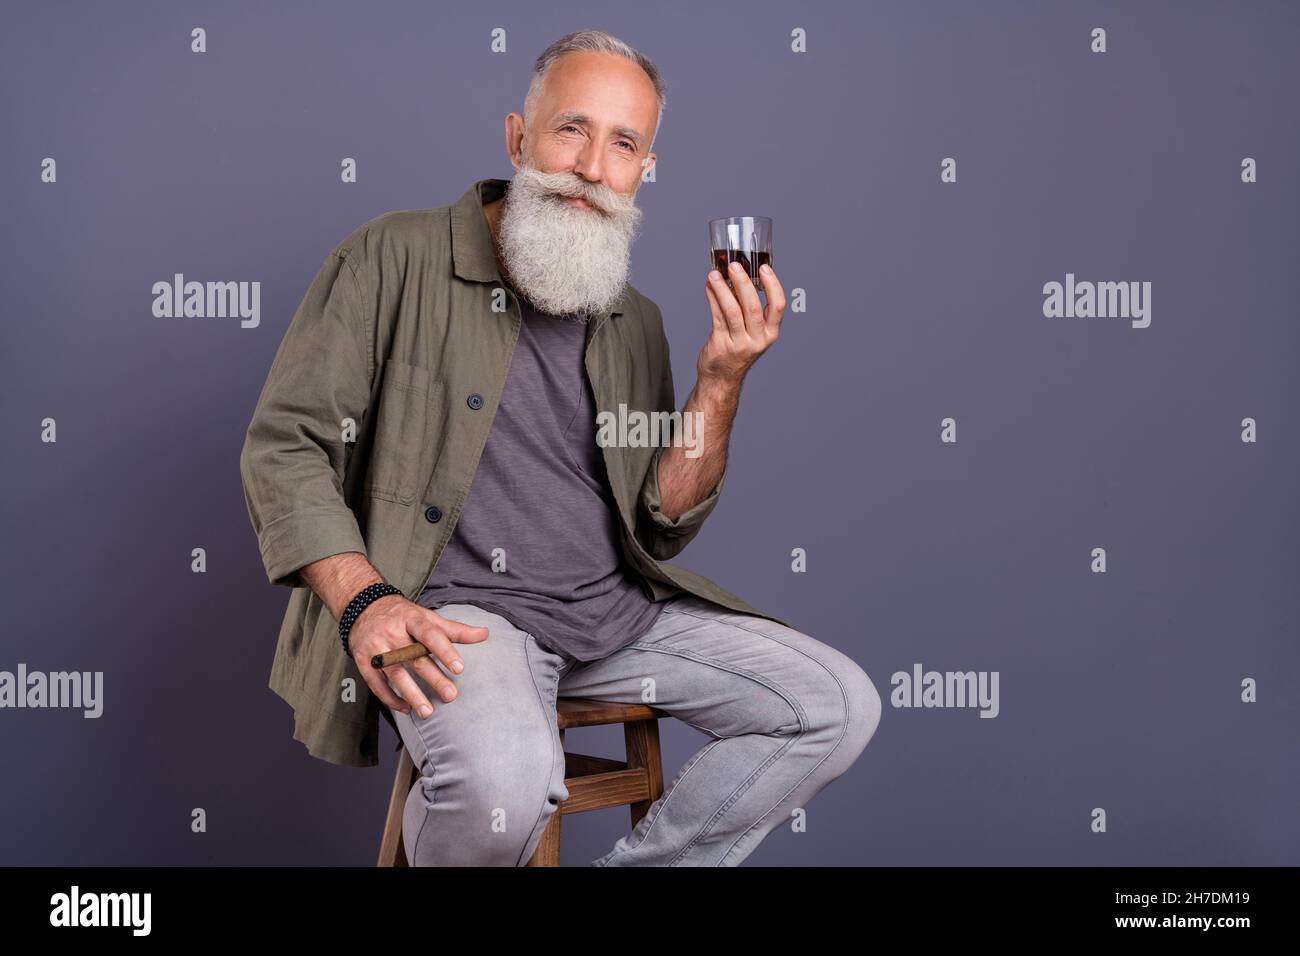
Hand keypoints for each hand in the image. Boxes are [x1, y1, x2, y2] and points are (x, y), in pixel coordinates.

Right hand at [347, 595, 489, 718]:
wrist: (363, 608)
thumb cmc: (403, 616)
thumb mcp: (427, 617)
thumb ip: (455, 629)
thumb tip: (485, 634)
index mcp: (412, 619)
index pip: (430, 634)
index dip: (445, 651)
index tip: (459, 668)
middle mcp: (393, 632)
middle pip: (414, 657)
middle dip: (433, 678)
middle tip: (450, 695)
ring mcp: (376, 647)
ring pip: (395, 673)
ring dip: (411, 694)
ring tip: (427, 712)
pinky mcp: (363, 662)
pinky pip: (376, 684)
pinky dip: (391, 698)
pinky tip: (406, 708)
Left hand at [698, 261, 785, 383]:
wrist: (722, 376)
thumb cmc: (738, 349)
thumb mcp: (752, 331)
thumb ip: (748, 307)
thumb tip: (739, 275)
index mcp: (770, 333)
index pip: (778, 306)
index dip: (773, 285)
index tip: (764, 268)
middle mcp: (757, 339)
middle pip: (753, 307)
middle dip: (743, 283)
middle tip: (734, 266)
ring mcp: (739, 343)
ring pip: (732, 311)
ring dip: (722, 289)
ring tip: (714, 274)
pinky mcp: (721, 344)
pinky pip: (717, 316)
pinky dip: (712, 298)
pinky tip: (709, 287)